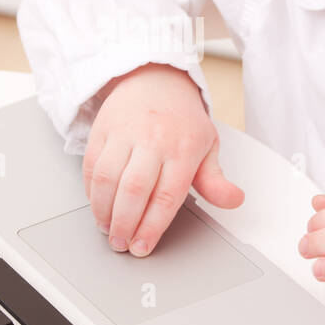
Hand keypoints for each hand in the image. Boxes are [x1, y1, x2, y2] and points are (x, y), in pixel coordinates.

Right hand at [83, 63, 244, 255]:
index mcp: (184, 148)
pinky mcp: (103, 128)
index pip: (167, 196)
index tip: (143, 247)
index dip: (152, 227)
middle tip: (121, 244)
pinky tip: (97, 205)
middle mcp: (153, 139)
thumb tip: (233, 200)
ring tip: (107, 229)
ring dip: (104, 210)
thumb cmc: (181, 119)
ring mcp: (125, 132)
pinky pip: (92, 165)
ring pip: (108, 178)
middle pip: (134, 190)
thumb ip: (215, 179)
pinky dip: (91, 190)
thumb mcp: (207, 145)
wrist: (154, 77)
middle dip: (125, 224)